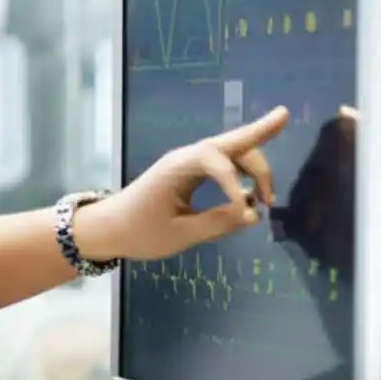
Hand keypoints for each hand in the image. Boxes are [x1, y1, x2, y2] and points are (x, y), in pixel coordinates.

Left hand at [78, 106, 289, 261]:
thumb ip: (217, 224)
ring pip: (231, 151)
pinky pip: (223, 163)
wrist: (108, 228)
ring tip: (266, 200)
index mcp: (176, 168)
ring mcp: (188, 162)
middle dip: (259, 158)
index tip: (248, 211)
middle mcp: (185, 158)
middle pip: (231, 144)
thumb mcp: (178, 235)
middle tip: (273, 195)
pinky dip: (242, 174)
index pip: (216, 160)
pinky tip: (254, 192)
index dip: (236, 183)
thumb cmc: (137, 232)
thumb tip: (252, 214)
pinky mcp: (190, 171)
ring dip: (253, 169)